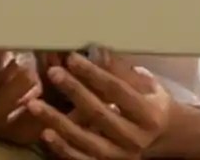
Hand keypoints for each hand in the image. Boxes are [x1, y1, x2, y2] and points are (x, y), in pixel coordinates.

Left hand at [26, 50, 171, 158]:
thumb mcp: (145, 84)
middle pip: (99, 114)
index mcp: (149, 114)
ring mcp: (121, 156)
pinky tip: (46, 133)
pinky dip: (62, 148)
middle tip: (54, 73)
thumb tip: (97, 49)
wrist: (163, 136)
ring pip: (86, 140)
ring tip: (35, 104)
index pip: (117, 91)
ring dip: (58, 122)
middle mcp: (136, 138)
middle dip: (74, 92)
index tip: (72, 58)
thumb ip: (120, 70)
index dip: (93, 74)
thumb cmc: (150, 102)